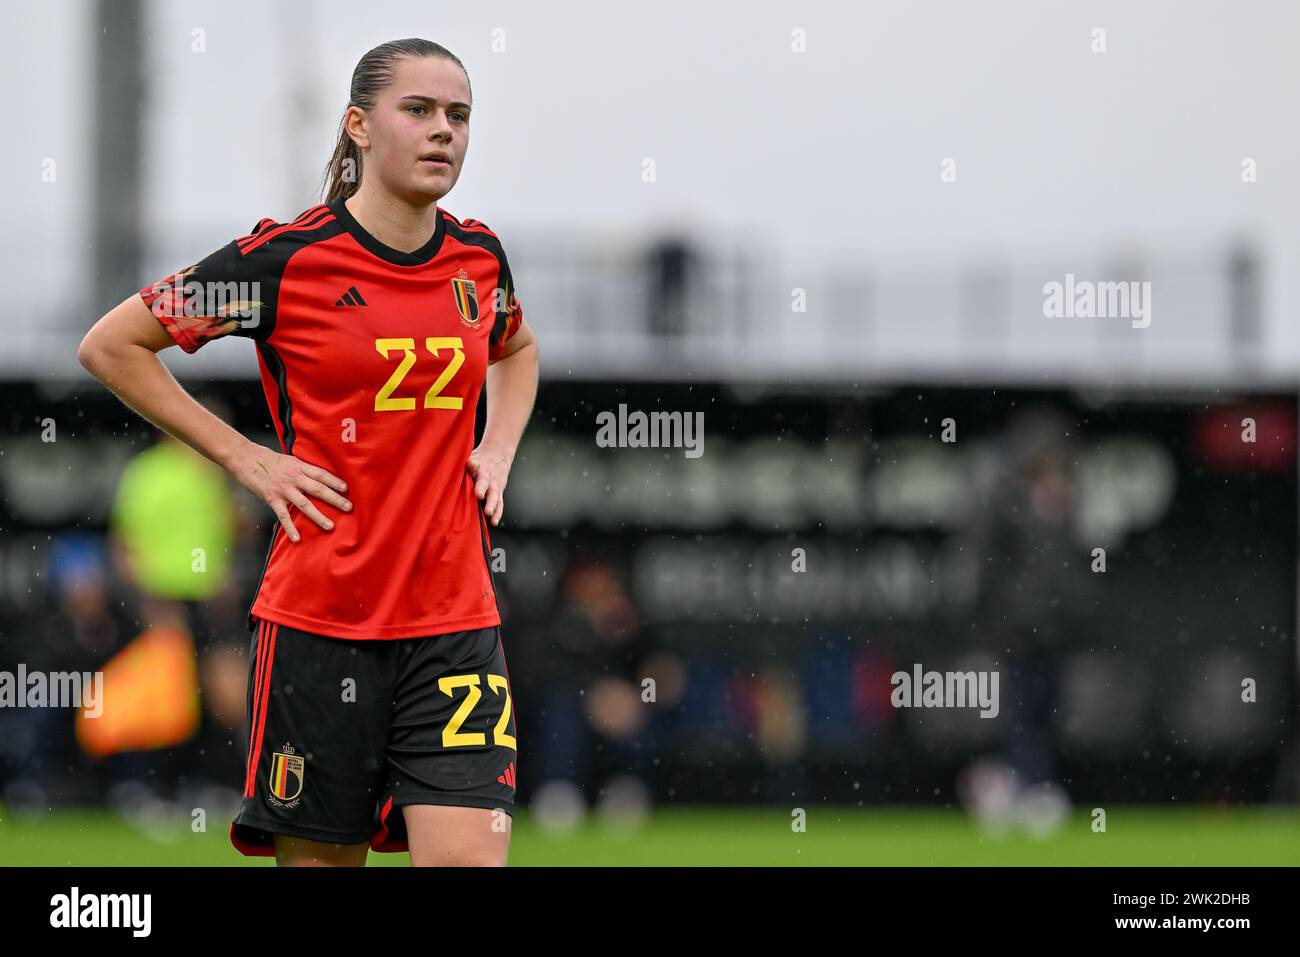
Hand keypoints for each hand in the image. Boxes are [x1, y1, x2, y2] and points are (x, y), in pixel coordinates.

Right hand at [230, 440, 350, 541]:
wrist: (245, 457)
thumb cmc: (267, 459)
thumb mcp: (289, 460)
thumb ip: (302, 469)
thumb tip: (317, 477)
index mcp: (299, 467)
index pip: (321, 474)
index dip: (335, 482)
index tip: (347, 489)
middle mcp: (294, 477)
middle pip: (318, 489)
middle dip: (335, 499)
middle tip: (349, 508)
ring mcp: (283, 489)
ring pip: (305, 504)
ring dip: (318, 516)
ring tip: (330, 526)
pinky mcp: (272, 498)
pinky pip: (283, 515)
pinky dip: (290, 527)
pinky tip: (297, 538)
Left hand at [466, 442, 511, 525]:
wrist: (499, 454)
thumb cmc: (481, 458)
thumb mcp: (473, 456)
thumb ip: (466, 464)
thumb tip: (455, 467)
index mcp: (483, 470)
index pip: (482, 478)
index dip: (480, 486)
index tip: (478, 494)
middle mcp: (491, 479)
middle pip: (491, 490)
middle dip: (489, 501)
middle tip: (487, 510)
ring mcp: (496, 487)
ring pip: (496, 498)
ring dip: (494, 508)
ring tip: (491, 517)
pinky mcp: (499, 493)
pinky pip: (500, 504)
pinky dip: (498, 513)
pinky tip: (494, 522)